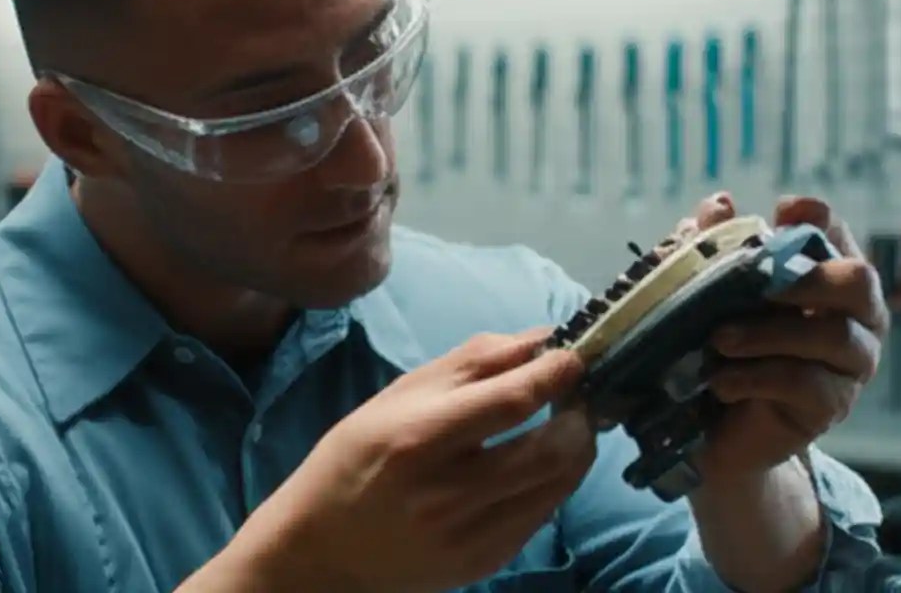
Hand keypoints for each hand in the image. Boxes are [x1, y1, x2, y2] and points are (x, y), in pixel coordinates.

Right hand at [211, 330, 595, 592]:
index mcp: (419, 439)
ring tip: (564, 422)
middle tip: (576, 392)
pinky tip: (535, 463)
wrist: (320, 551)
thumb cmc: (355, 459)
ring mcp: (470, 535)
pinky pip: (543, 513)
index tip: (573, 354)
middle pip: (553, 449)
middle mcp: (448, 493)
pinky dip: (553, 480)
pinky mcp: (485, 561)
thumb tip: (538, 338)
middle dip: (580, 412)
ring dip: (575, 445)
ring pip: (559, 484)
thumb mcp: (399, 396)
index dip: (557, 372)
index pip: (513, 401)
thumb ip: (473, 363)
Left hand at [680, 193, 887, 481]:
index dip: (818, 218)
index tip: (782, 211)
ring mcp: (849, 366)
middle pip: (859, 280)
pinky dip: (756, 376)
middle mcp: (855, 318)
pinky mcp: (830, 408)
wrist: (713, 431)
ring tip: (719, 339)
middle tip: (757, 284)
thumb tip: (719, 205)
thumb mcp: (707, 294)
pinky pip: (805, 383)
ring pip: (832, 334)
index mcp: (828, 278)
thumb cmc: (720, 348)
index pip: (838, 234)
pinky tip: (722, 380)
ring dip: (769, 333)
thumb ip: (712, 249)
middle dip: (807, 278)